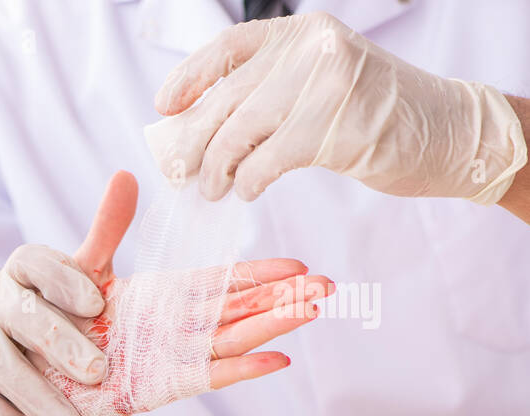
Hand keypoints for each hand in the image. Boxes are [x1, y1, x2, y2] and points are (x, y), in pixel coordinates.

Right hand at [0, 242, 110, 415]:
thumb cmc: (26, 325)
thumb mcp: (61, 287)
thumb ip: (96, 245)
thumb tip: (128, 177)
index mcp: (20, 273)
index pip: (36, 262)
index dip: (66, 279)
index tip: (98, 303)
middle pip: (20, 314)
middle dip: (60, 343)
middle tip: (97, 372)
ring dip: (37, 396)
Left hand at [45, 171, 331, 415]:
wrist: (25, 373)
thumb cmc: (53, 325)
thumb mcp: (83, 269)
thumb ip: (109, 228)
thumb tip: (125, 173)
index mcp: (160, 300)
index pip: (219, 284)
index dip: (257, 275)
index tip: (298, 264)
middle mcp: (170, 331)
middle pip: (236, 311)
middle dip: (281, 299)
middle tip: (328, 285)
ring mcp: (166, 360)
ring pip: (230, 340)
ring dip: (271, 326)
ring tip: (312, 311)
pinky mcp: (154, 388)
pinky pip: (203, 377)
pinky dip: (239, 370)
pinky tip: (277, 360)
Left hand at [146, 11, 526, 203]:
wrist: (443, 131)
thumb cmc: (370, 115)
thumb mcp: (316, 85)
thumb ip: (265, 93)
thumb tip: (195, 128)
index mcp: (302, 33)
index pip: (229, 47)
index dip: (190, 77)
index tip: (163, 107)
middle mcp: (311, 51)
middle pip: (227, 98)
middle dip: (197, 141)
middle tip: (184, 172)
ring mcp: (324, 87)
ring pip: (239, 133)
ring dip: (217, 168)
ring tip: (214, 188)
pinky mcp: (334, 130)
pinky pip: (266, 162)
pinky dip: (248, 181)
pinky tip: (248, 190)